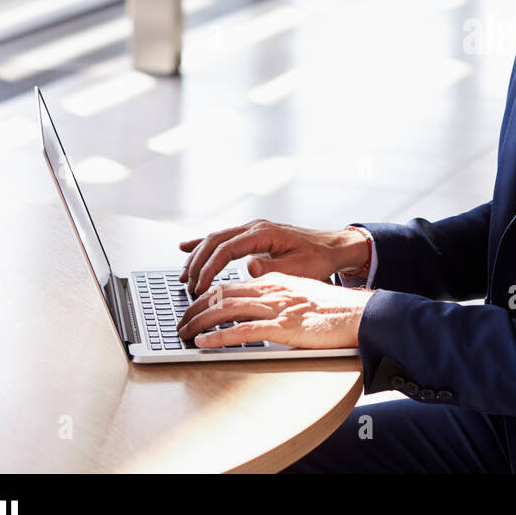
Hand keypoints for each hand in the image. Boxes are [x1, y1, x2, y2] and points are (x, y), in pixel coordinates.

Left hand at [176, 273, 373, 348]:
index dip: (207, 295)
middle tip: (179, 321)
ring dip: (199, 322)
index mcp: (276, 281)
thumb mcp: (302, 294)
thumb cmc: (336, 309)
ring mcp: (277, 307)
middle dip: (195, 307)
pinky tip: (204, 344)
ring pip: (227, 310)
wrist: (361, 313)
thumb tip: (261, 304)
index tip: (192, 305)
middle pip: (222, 294)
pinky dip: (219, 337)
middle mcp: (272, 289)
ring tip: (183, 332)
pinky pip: (243, 331)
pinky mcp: (284, 326)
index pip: (232, 284)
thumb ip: (280, 295)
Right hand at [177, 219, 369, 295]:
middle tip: (187, 286)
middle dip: (197, 263)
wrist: (332, 247)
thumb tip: (248, 266)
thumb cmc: (318, 259)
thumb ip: (272, 268)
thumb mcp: (298, 268)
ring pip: (215, 238)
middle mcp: (255, 227)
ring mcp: (253, 230)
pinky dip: (203, 244)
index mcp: (263, 233)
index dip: (209, 268)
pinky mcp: (253, 236)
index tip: (199, 287)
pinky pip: (222, 238)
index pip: (226, 249)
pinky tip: (186, 247)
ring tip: (182, 275)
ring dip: (197, 255)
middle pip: (215, 241)